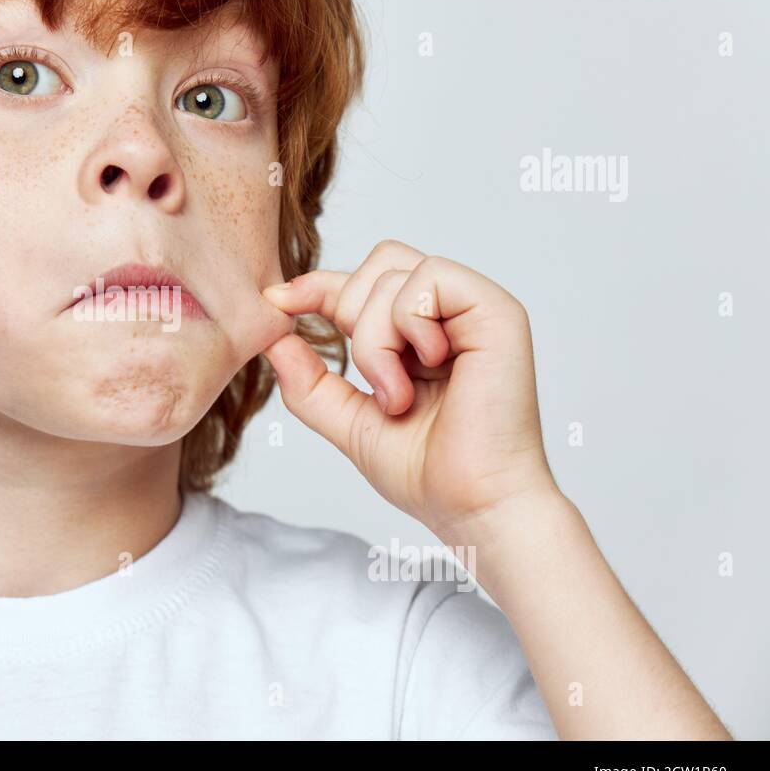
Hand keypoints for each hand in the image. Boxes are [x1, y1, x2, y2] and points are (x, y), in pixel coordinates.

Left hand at [261, 239, 559, 540]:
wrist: (473, 508)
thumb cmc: (426, 472)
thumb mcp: (349, 421)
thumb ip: (310, 381)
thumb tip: (272, 336)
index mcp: (423, 333)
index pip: (365, 282)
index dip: (318, 286)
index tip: (276, 300)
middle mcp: (452, 313)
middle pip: (377, 263)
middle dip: (351, 317)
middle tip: (374, 381)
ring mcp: (476, 308)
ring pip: (393, 273)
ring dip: (376, 338)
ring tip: (398, 394)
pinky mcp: (497, 312)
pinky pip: (429, 278)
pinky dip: (408, 324)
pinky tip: (427, 367)